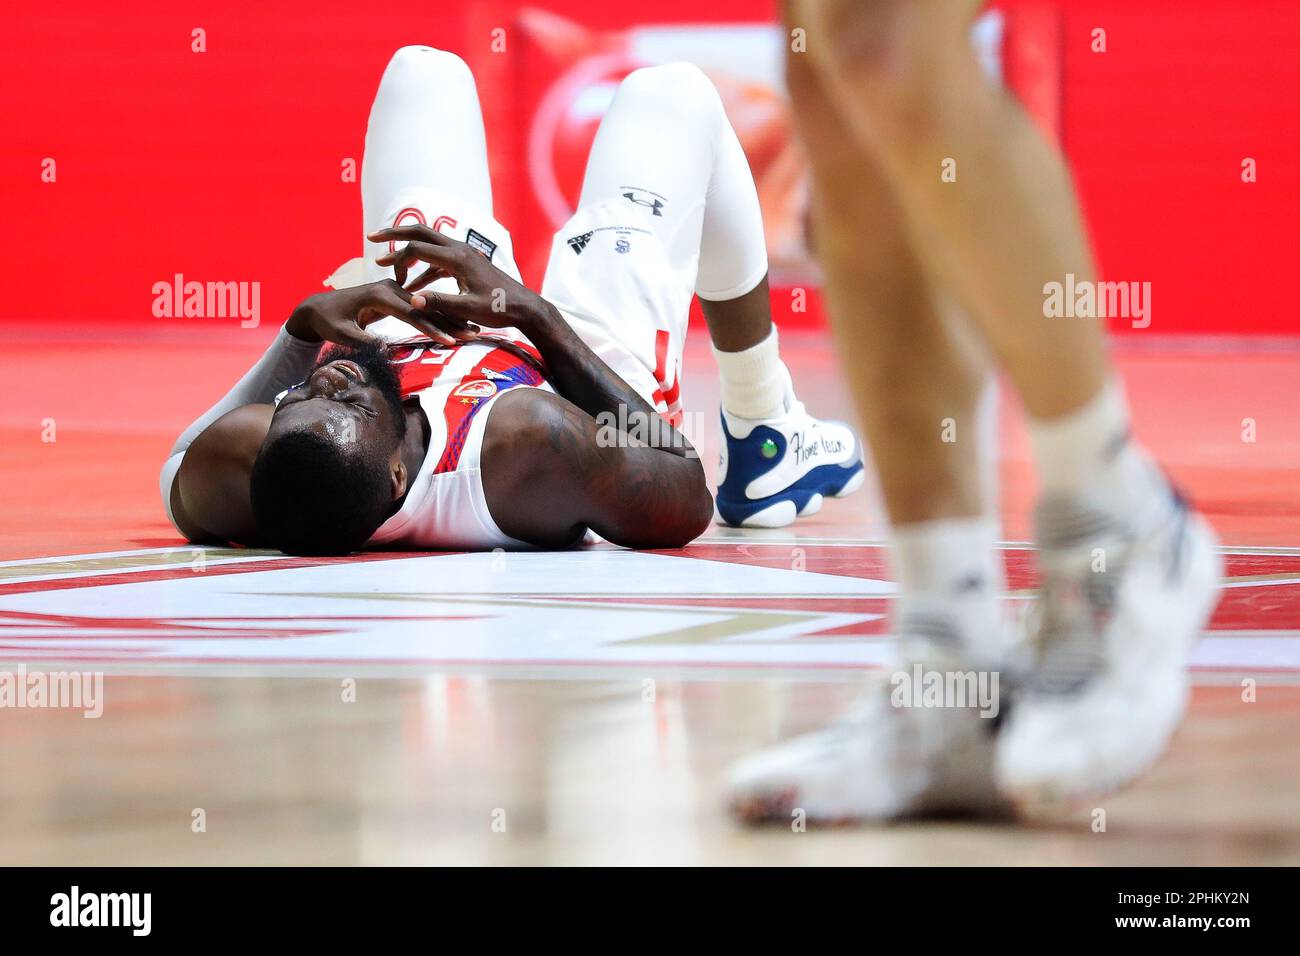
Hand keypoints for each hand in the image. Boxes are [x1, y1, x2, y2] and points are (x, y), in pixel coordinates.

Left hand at [286, 279, 479, 347]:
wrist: (319, 307)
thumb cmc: (328, 321)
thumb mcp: (341, 334)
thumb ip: (363, 341)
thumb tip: (384, 351)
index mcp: (378, 295)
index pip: (411, 315)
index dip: (432, 329)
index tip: (450, 342)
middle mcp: (389, 289)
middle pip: (425, 308)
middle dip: (449, 323)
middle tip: (472, 335)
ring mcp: (394, 291)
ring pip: (426, 307)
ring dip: (449, 319)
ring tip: (472, 330)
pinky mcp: (396, 296)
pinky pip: (420, 308)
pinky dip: (438, 317)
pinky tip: (456, 324)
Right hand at [369, 225, 551, 333]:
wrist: (525, 307)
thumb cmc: (500, 309)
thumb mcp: (468, 310)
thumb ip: (440, 303)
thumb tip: (412, 301)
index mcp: (457, 258)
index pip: (417, 248)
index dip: (396, 257)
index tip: (382, 269)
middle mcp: (459, 250)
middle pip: (421, 232)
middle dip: (395, 234)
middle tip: (372, 237)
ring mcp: (464, 254)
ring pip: (429, 244)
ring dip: (407, 252)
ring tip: (385, 263)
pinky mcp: (467, 264)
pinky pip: (439, 260)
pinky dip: (423, 268)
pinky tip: (411, 285)